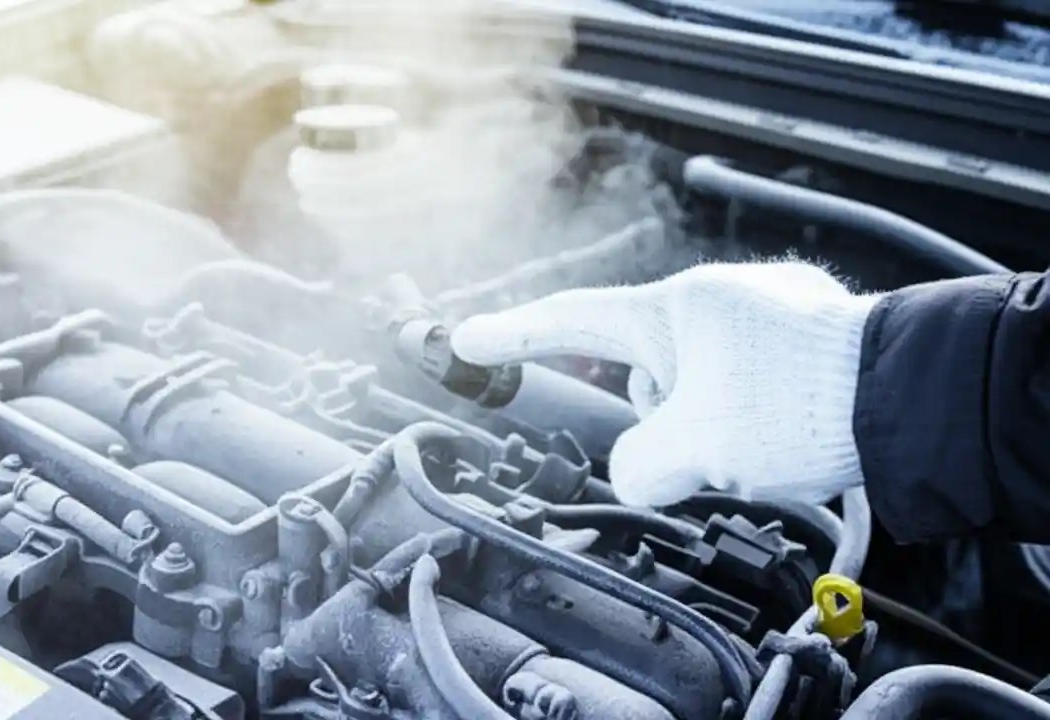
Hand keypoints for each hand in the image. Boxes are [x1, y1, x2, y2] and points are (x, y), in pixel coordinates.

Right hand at [452, 262, 879, 506]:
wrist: (912, 398)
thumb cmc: (807, 404)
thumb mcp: (694, 450)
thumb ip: (638, 467)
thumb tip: (639, 472)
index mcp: (677, 309)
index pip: (573, 321)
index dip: (512, 336)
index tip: (467, 339)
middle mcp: (716, 302)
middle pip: (648, 376)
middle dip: (662, 423)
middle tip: (700, 455)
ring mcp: (762, 316)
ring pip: (699, 388)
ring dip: (710, 427)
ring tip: (760, 446)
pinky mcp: (803, 340)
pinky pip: (746, 385)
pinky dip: (748, 417)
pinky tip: (784, 435)